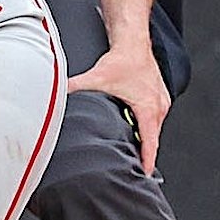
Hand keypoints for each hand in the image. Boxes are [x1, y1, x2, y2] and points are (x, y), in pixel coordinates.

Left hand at [66, 47, 170, 174]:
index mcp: (148, 108)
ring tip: (133, 155)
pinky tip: (134, 130)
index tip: (144, 176)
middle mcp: (159, 107)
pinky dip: (146, 126)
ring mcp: (161, 102)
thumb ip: (76, 87)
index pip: (151, 143)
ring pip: (153, 128)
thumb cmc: (123, 59)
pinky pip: (154, 117)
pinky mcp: (158, 96)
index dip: (147, 162)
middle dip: (144, 155)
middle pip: (153, 138)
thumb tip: (58, 94)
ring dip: (145, 140)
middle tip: (133, 171)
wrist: (134, 42)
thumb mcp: (98, 77)